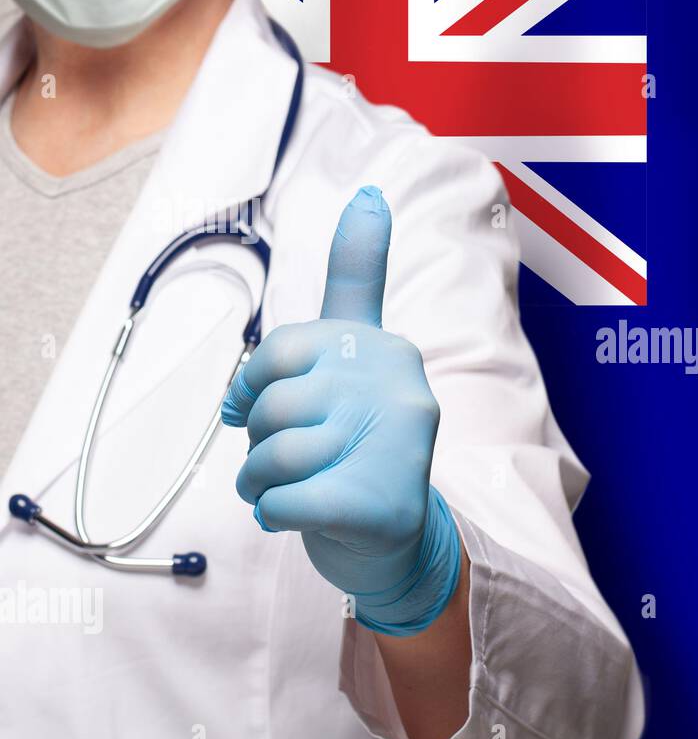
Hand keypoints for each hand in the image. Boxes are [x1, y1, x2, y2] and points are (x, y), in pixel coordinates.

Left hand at [220, 186, 460, 635]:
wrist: (398, 542)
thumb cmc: (359, 446)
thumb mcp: (357, 360)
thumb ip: (358, 280)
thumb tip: (370, 195)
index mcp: (388, 349)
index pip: (287, 347)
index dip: (256, 382)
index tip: (275, 381)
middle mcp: (399, 389)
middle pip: (273, 403)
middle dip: (258, 441)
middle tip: (285, 460)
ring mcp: (395, 447)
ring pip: (272, 456)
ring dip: (260, 483)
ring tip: (292, 490)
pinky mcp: (377, 502)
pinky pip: (281, 501)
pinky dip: (272, 516)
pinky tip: (299, 516)